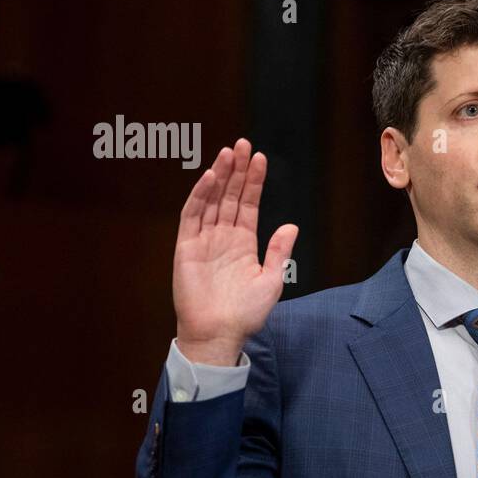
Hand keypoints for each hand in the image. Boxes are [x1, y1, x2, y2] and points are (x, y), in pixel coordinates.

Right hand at [172, 138, 297, 365]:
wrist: (220, 333)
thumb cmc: (246, 313)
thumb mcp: (271, 280)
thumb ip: (279, 252)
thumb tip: (291, 226)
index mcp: (244, 242)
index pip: (248, 204)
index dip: (253, 182)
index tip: (260, 158)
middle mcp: (223, 236)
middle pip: (229, 196)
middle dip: (237, 170)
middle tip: (243, 144)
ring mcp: (204, 239)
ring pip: (211, 200)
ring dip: (220, 176)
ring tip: (229, 152)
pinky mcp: (186, 246)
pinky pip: (192, 216)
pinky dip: (200, 196)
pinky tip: (211, 178)